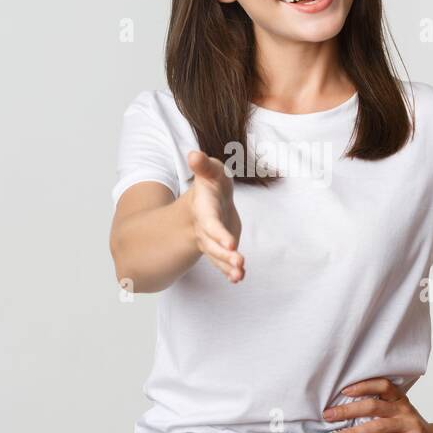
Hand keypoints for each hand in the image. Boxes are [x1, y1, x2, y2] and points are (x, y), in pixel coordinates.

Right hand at [186, 150, 244, 283]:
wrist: (209, 197)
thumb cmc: (211, 181)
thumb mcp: (209, 170)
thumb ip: (202, 165)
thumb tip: (193, 155)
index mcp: (205, 209)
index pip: (211, 223)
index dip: (219, 234)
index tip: (231, 244)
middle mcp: (205, 227)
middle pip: (213, 244)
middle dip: (225, 255)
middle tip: (239, 263)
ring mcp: (211, 239)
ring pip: (217, 256)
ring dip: (228, 266)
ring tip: (239, 275)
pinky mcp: (219, 246)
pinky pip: (222, 261)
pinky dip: (229, 270)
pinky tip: (239, 278)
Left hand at [322, 378, 432, 432]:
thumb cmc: (411, 431)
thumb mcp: (398, 416)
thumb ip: (379, 411)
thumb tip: (343, 412)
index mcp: (399, 399)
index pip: (382, 384)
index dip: (363, 385)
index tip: (343, 390)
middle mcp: (404, 409)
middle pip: (374, 405)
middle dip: (348, 410)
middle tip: (328, 415)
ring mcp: (409, 425)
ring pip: (377, 426)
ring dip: (353, 432)